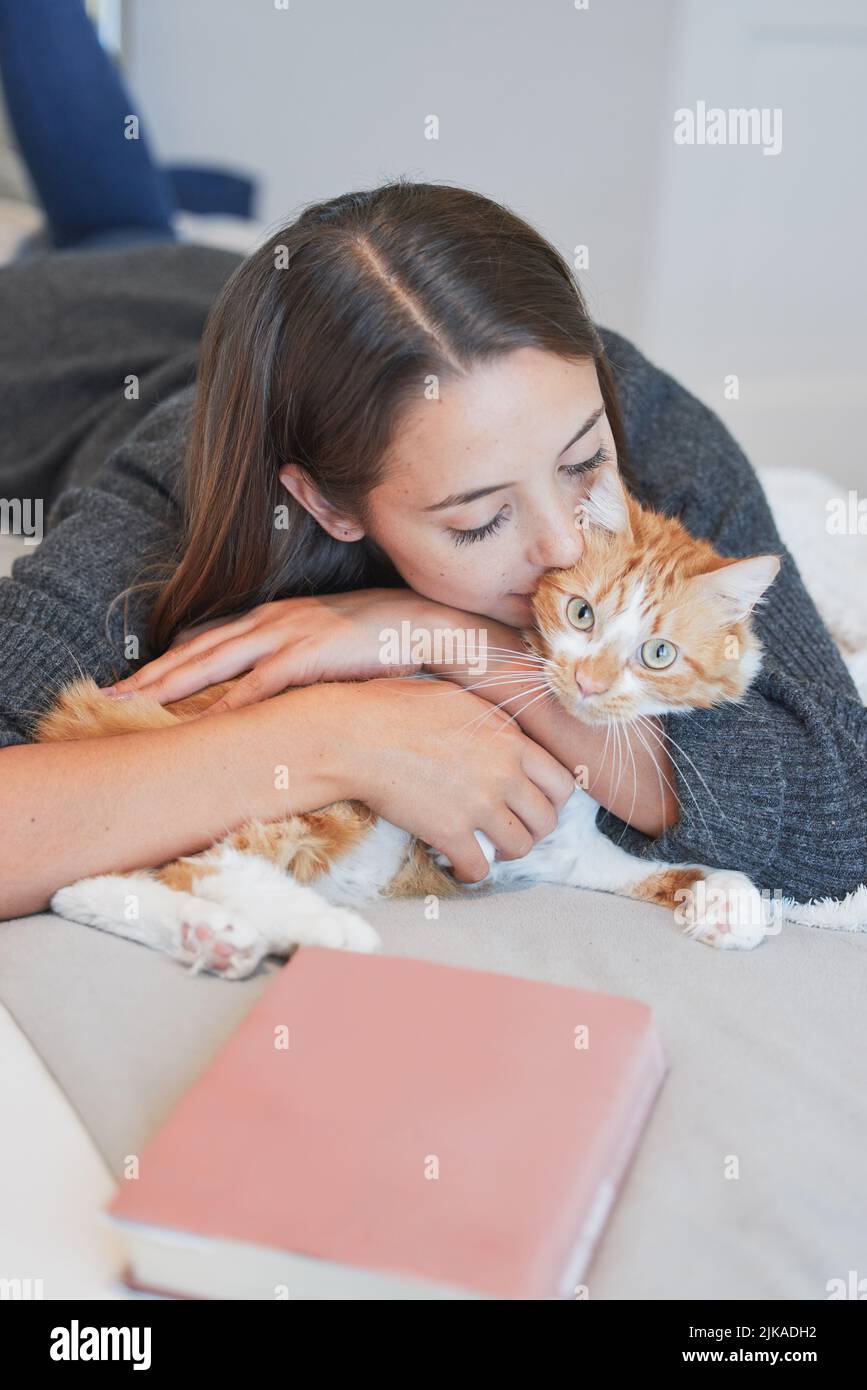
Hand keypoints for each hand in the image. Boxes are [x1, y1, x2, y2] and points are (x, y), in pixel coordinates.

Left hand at [99, 589, 449, 712]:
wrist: (426, 622)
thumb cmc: (383, 638)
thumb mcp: (330, 643)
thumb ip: (298, 660)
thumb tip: (277, 690)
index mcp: (275, 618)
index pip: (209, 641)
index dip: (169, 661)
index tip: (136, 682)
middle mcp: (272, 621)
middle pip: (197, 649)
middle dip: (152, 674)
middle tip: (110, 696)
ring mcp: (287, 635)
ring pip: (213, 663)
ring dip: (171, 686)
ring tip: (134, 706)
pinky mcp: (307, 654)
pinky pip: (256, 686)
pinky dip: (224, 705)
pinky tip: (199, 722)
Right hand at [332, 677, 576, 883]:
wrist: (357, 735)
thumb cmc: (396, 707)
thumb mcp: (459, 697)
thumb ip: (491, 721)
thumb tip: (502, 732)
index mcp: (510, 739)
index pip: (561, 781)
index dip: (553, 800)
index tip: (537, 804)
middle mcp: (504, 773)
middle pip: (547, 819)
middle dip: (535, 830)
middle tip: (515, 828)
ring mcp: (479, 805)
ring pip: (520, 847)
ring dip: (507, 852)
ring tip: (490, 847)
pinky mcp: (449, 832)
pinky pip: (479, 869)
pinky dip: (471, 873)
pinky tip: (459, 867)